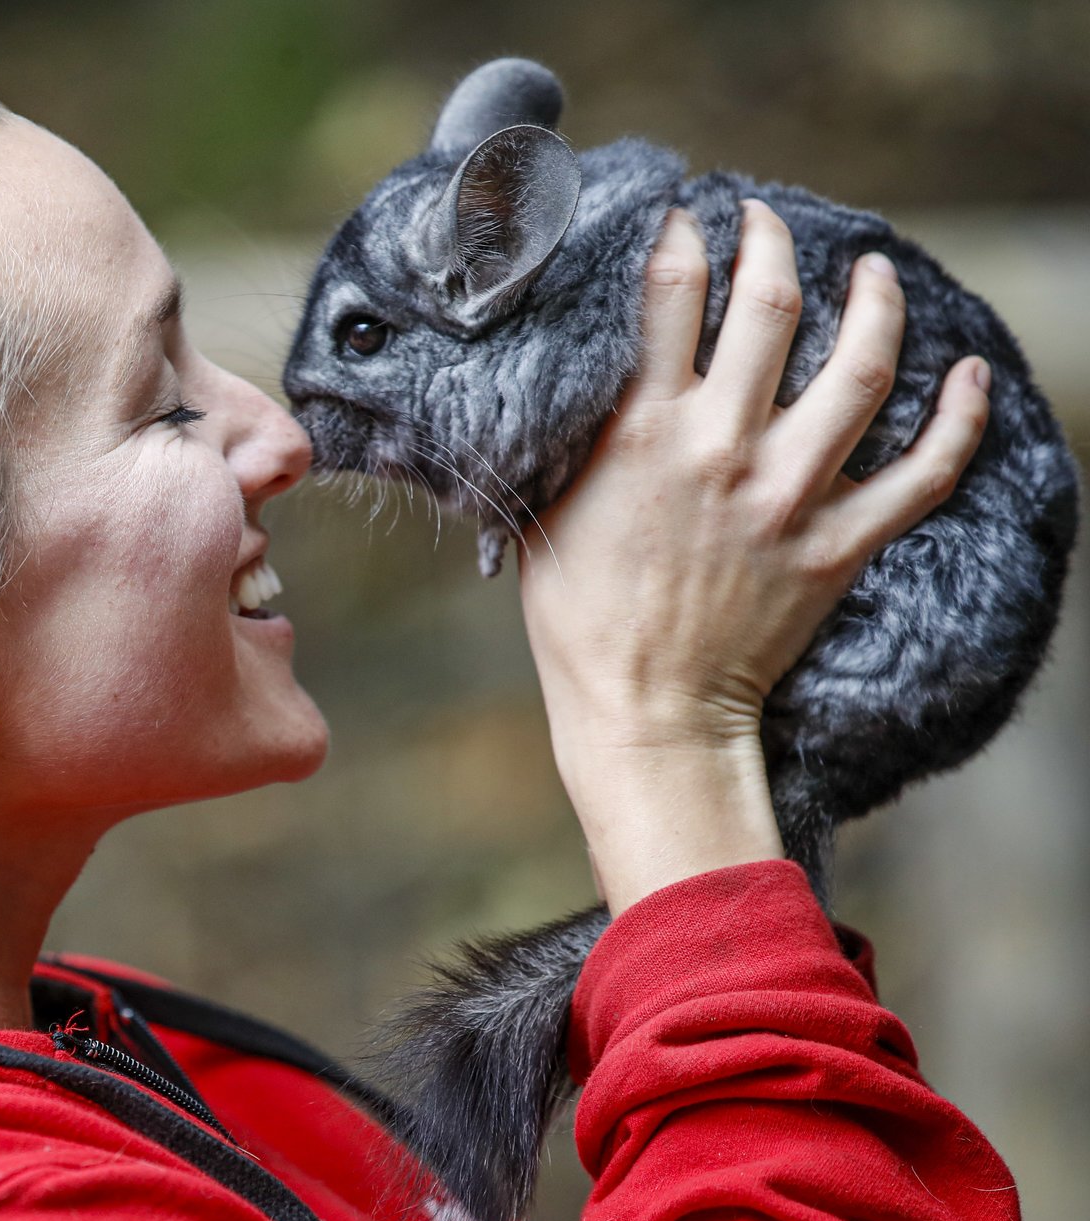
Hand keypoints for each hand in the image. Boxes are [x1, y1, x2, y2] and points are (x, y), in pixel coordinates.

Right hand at [517, 199, 990, 911]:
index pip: (672, 294)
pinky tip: (970, 373)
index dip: (685, 236)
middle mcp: (722, 449)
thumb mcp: (543, 511)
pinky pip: (923, 472)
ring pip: (861, 370)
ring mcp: (788, 496)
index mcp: (641, 434)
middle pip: (772, 306)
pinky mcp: (837, 544)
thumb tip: (573, 370)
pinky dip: (958, 420)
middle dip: (773, 241)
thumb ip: (569, 435)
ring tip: (873, 271)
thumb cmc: (577, 618)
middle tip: (769, 220)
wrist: (644, 711)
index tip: (688, 216)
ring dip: (876, 304)